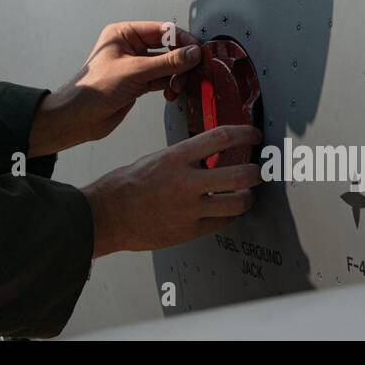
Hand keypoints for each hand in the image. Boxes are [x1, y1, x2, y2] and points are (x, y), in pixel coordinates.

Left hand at [29, 21, 202, 155]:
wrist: (79, 118)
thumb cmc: (97, 88)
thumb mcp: (135, 72)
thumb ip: (167, 63)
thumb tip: (194, 54)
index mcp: (124, 33)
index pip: (162, 30)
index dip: (182, 40)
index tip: (198, 52)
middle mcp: (130, 46)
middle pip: (167, 48)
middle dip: (181, 61)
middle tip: (193, 73)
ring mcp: (135, 65)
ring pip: (167, 65)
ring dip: (176, 76)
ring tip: (178, 88)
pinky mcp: (138, 83)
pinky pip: (162, 79)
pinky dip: (170, 86)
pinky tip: (171, 94)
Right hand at [81, 125, 263, 257]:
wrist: (107, 216)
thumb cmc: (123, 187)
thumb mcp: (154, 159)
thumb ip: (181, 158)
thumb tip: (204, 157)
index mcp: (175, 158)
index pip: (221, 138)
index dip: (244, 133)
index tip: (253, 134)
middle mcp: (186, 183)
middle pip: (239, 175)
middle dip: (255, 172)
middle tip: (257, 170)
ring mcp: (189, 209)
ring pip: (237, 203)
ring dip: (247, 197)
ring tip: (247, 194)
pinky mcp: (189, 230)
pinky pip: (222, 222)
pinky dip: (229, 215)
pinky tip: (226, 211)